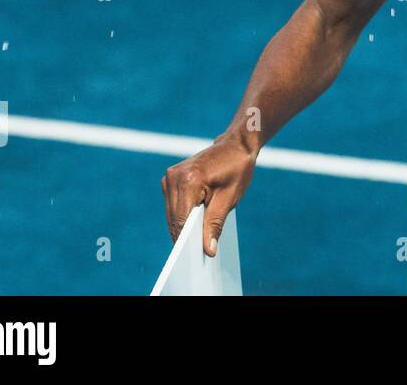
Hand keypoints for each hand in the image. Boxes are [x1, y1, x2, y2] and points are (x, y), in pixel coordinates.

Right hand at [162, 135, 257, 255]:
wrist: (236, 145)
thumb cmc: (236, 169)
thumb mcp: (229, 198)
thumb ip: (214, 224)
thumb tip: (207, 250)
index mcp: (188, 180)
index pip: (181, 220)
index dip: (186, 241)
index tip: (191, 259)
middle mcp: (173, 177)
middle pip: (173, 219)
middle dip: (184, 236)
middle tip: (198, 252)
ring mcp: (169, 177)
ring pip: (171, 214)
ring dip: (183, 226)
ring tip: (198, 238)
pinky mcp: (170, 178)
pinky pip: (173, 205)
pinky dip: (182, 215)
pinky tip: (195, 223)